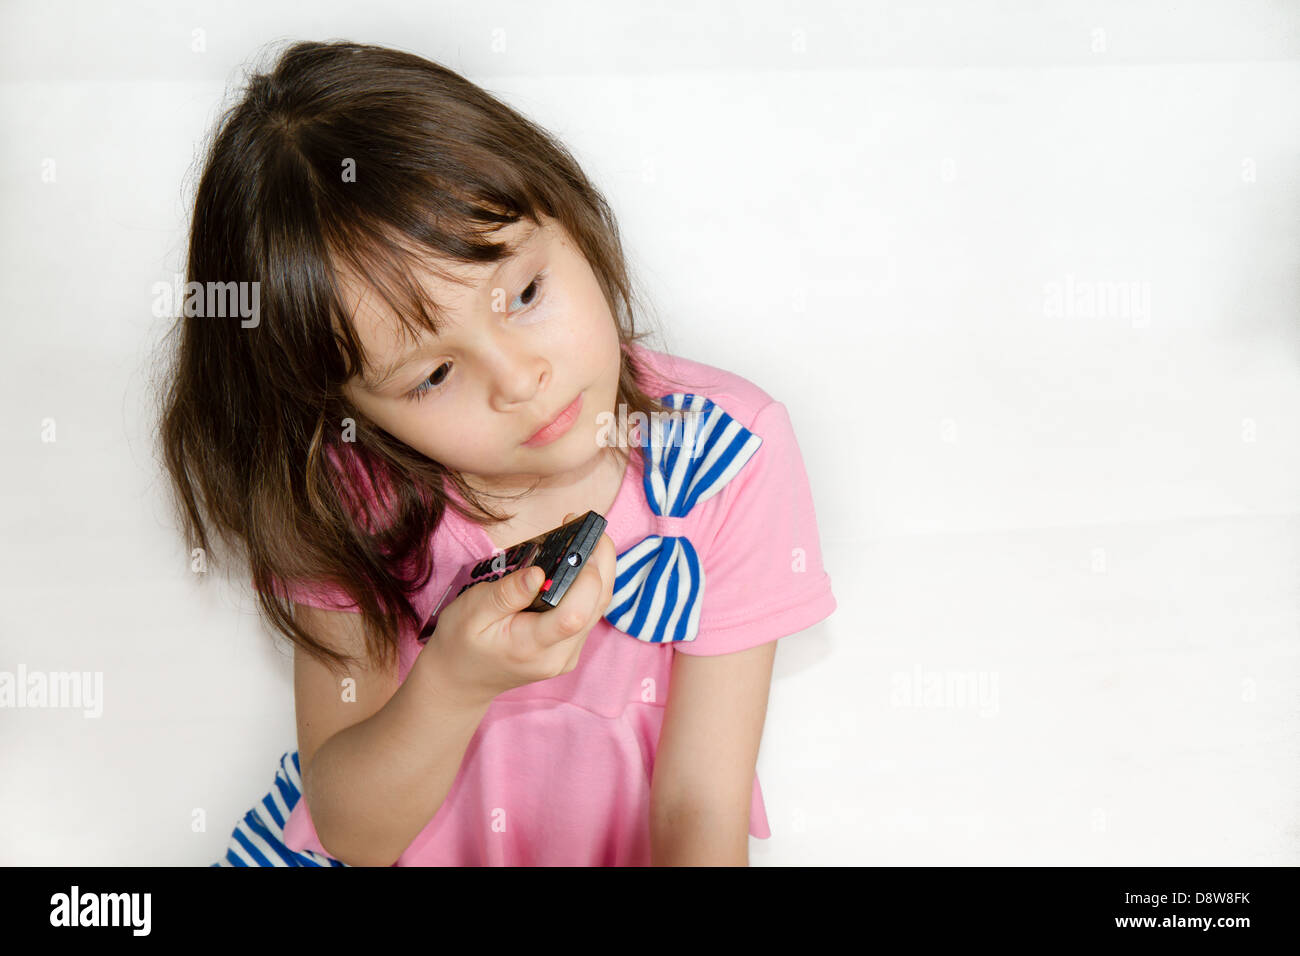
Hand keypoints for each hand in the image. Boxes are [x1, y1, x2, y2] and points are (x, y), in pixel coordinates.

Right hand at [423, 512, 616, 704]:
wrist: (461, 679)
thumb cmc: (461, 642)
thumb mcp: (471, 612)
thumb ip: (505, 593)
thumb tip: (539, 573)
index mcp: (531, 647)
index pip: (573, 615)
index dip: (584, 577)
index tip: (574, 542)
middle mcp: (558, 655)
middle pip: (595, 606)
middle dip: (599, 561)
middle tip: (584, 525)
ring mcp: (568, 654)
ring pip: (598, 606)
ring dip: (597, 568)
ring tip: (581, 536)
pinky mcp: (571, 647)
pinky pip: (590, 611)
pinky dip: (588, 584)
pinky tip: (576, 562)